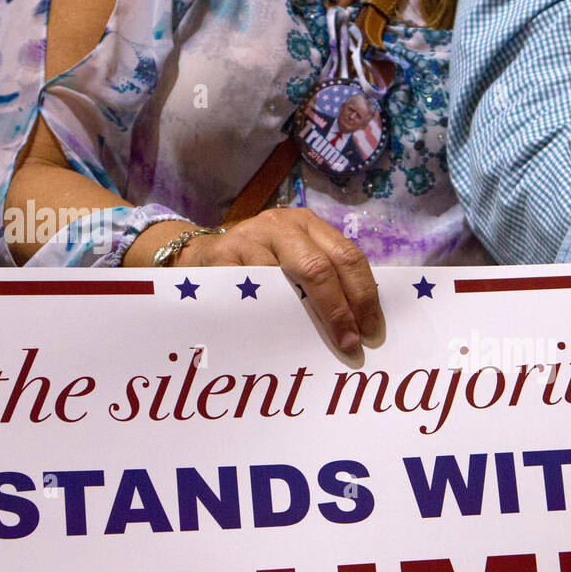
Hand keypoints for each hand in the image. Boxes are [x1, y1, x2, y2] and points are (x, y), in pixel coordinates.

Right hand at [177, 208, 384, 357]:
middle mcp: (282, 226)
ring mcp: (251, 238)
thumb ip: (323, 280)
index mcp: (309, 226)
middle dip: (340, 310)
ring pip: (288, 280)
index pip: (348, 257)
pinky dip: (270, 315)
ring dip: (307, 318)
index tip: (372, 331)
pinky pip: (253, 290)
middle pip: (322, 267)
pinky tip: (280, 336)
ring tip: (319, 346)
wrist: (198, 257)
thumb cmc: (257, 267)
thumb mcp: (292, 262)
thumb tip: (361, 325)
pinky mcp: (222, 256)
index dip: (364, 295)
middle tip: (350, 344)